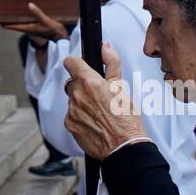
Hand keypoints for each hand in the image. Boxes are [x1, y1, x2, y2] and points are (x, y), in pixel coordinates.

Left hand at [2, 3, 69, 41]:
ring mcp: (33, 27)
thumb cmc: (53, 30)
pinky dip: (24, 16)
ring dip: (16, 17)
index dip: (6, 24)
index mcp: (28, 28)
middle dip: (10, 19)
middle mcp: (29, 28)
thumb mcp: (45, 20)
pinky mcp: (37, 25)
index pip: (14, 26)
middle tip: (2, 13)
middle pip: (16, 24)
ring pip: (21, 22)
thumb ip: (37, 13)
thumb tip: (29, 5)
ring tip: (10, 11)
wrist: (61, 35)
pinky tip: (24, 10)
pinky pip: (28, 20)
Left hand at [62, 41, 146, 159]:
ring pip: (73, 99)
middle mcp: (77, 95)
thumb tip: (105, 47)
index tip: (82, 66)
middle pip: (72, 82)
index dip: (76, 63)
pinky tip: (94, 122)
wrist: (124, 147)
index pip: (70, 62)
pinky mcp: (69, 125)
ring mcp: (71, 110)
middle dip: (83, 86)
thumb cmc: (126, 118)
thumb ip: (111, 63)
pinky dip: (80, 116)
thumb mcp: (121, 86)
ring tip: (100, 111)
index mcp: (89, 82)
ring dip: (82, 102)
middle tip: (99, 95)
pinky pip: (72, 115)